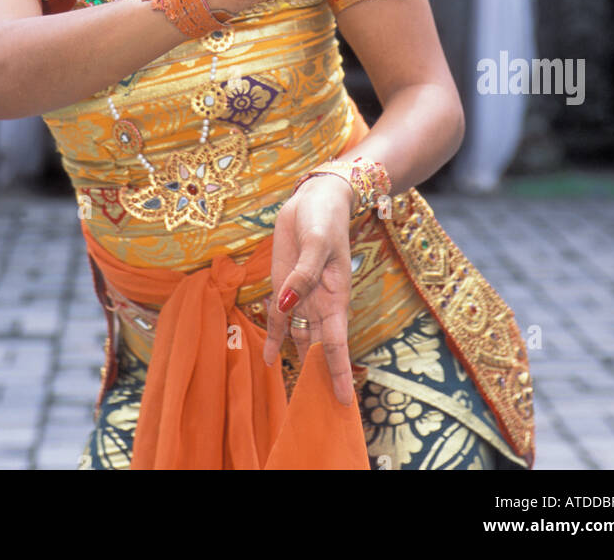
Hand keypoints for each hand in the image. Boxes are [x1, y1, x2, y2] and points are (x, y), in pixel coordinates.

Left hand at [262, 174, 355, 405]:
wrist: (315, 199)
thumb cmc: (324, 219)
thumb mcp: (316, 243)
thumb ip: (303, 275)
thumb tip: (287, 304)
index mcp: (336, 298)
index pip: (336, 344)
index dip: (338, 372)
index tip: (343, 402)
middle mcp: (320, 305)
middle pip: (319, 350)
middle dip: (319, 379)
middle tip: (317, 413)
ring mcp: (301, 298)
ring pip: (301, 340)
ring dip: (299, 365)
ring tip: (297, 398)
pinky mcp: (283, 287)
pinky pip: (280, 321)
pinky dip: (276, 341)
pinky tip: (270, 361)